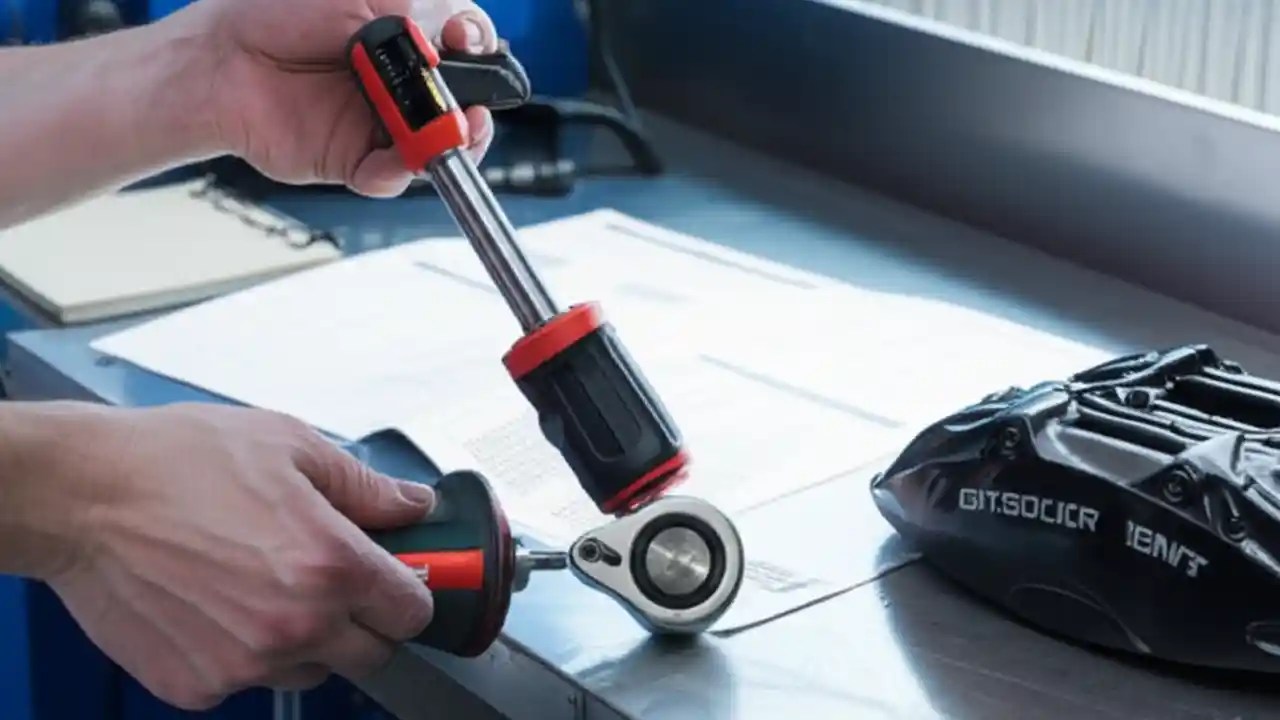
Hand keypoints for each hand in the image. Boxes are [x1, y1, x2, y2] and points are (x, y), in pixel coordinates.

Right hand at [36, 402, 435, 709]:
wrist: (82, 496)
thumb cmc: (176, 462)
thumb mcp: (290, 446)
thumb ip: (365, 486)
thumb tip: (411, 505)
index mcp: (330, 564)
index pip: (412, 611)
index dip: (409, 590)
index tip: (396, 578)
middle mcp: (295, 624)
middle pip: (373, 654)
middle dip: (365, 621)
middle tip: (334, 581)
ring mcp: (245, 663)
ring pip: (313, 672)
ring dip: (307, 640)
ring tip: (264, 583)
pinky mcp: (197, 685)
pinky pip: (248, 680)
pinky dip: (246, 652)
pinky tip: (220, 602)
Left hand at [188, 0, 498, 196]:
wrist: (221, 57)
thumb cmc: (278, 12)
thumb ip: (415, 10)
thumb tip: (457, 28)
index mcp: (407, 40)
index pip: (466, 52)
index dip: (476, 50)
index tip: (465, 41)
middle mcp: (398, 86)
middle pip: (460, 110)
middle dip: (476, 114)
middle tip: (471, 109)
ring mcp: (378, 126)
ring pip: (434, 150)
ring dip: (450, 147)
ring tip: (448, 135)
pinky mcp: (352, 161)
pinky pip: (388, 177)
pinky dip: (398, 172)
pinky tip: (399, 159)